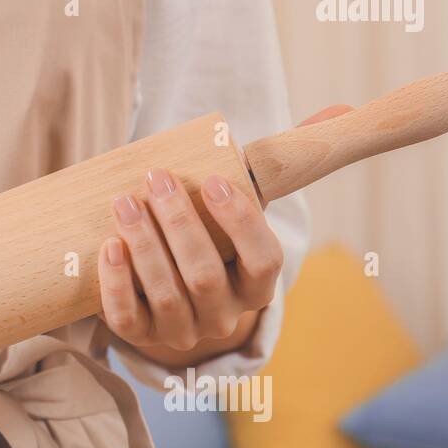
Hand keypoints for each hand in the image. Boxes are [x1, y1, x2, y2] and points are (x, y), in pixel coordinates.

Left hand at [98, 106, 349, 356]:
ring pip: (167, 295)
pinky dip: (117, 283)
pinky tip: (109, 246)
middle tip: (156, 177)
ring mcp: (183, 332)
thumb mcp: (242, 210)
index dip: (241, 221)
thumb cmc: (210, 239)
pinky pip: (128, 318)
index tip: (213, 180)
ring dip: (144, 245)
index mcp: (257, 286)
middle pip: (206, 276)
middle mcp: (226, 316)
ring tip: (123, 201)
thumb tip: (338, 109)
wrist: (168, 299)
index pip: (264, 260)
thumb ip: (279, 167)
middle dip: (180, 223)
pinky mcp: (141, 338)